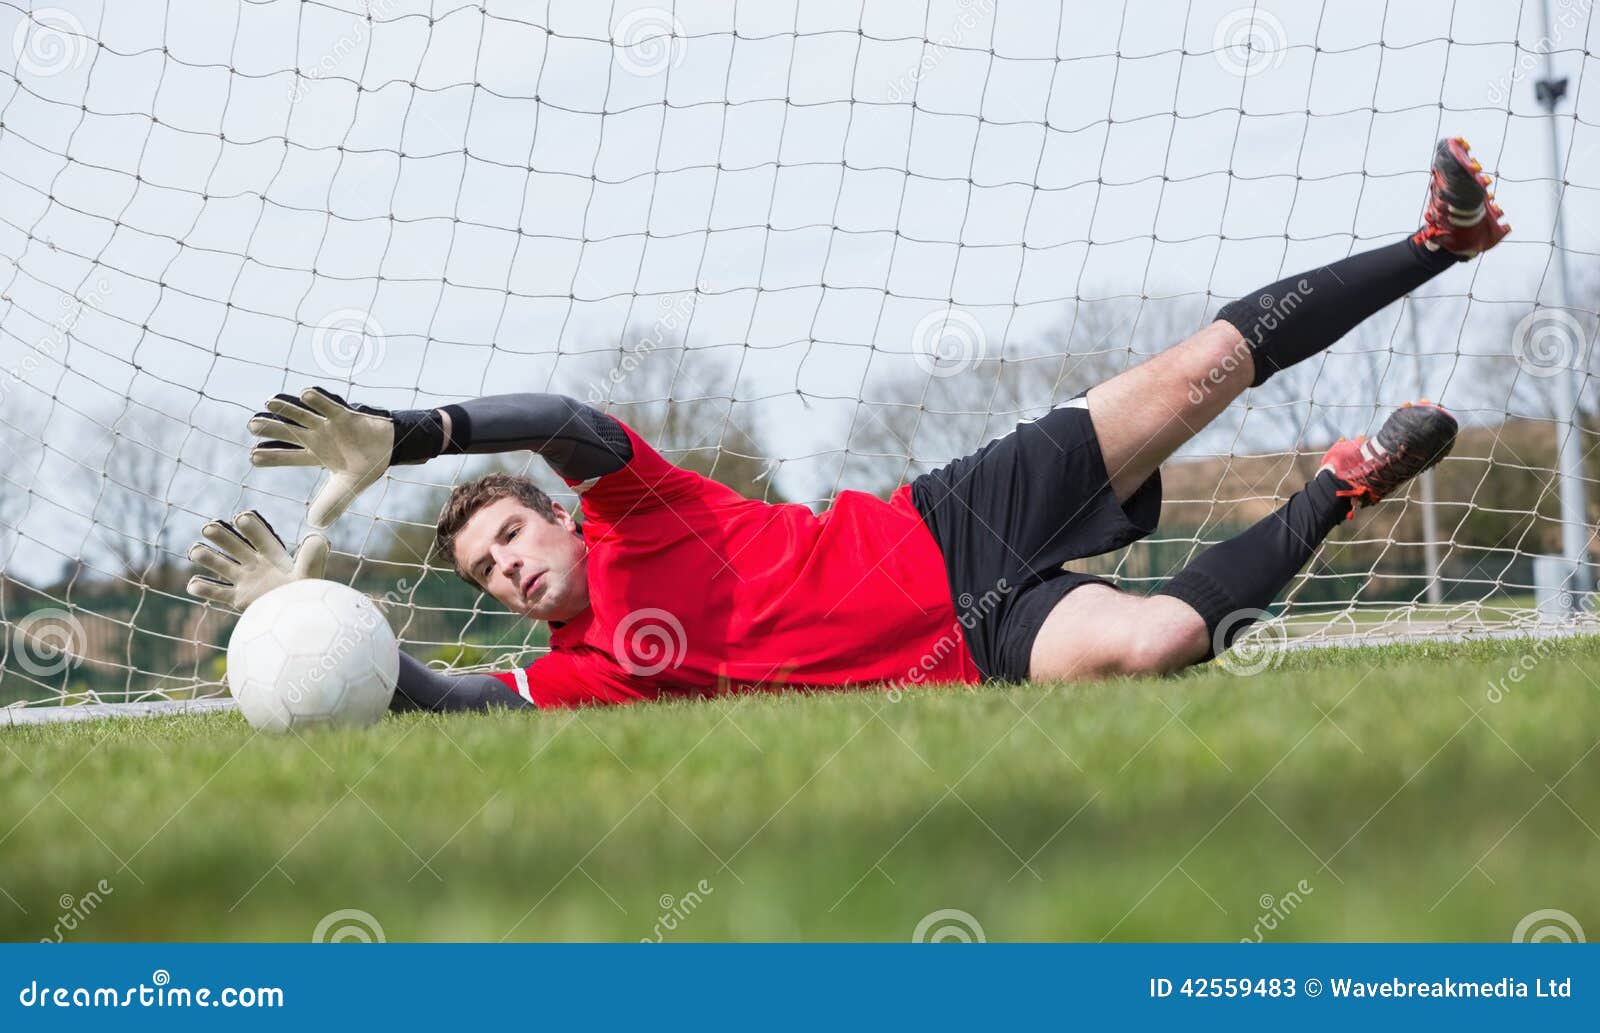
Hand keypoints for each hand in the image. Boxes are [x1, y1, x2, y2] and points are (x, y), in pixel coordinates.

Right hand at [186, 510, 328, 610]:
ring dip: (207, 557)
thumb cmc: (306, 597)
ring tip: (195, 551)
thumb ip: (312, 556)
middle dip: (222, 536)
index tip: (241, 517)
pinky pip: (217, 592)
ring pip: (221, 565)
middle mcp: (257, 565)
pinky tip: (193, 584)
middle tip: (208, 528)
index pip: (261, 536)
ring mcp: (246, 581)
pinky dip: (203, 588)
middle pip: (235, 546)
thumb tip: (317, 538)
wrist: (298, 623)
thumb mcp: (310, 574)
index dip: (252, 526)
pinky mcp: (238, 599)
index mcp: (274, 556)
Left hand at [248, 387, 398, 527]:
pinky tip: (304, 394)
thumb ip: (331, 503)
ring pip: (304, 416)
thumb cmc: (366, 465)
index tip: (252, 457)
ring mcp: (329, 425)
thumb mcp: (347, 487)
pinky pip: (330, 407)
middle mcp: (318, 438)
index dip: (272, 456)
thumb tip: (315, 523)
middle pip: (290, 433)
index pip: (289, 456)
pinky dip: (318, 401)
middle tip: (251, 426)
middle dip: (271, 429)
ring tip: (268, 403)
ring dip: (287, 409)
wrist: (390, 447)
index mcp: (316, 455)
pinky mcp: (345, 415)